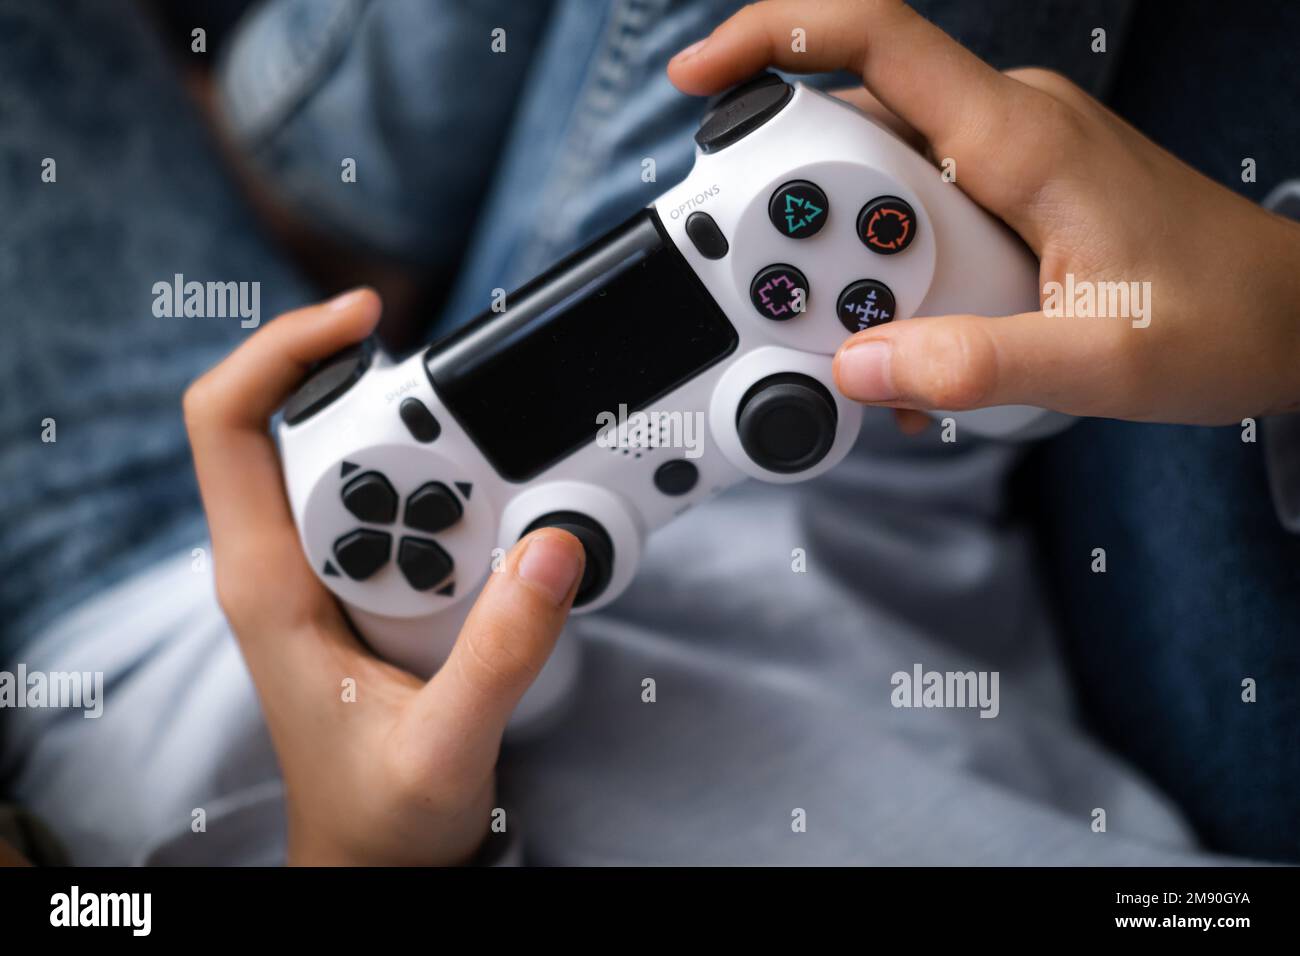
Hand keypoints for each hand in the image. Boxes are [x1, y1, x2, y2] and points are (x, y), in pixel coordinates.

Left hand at [183, 289, 584, 864]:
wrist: (375, 858)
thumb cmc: (381, 816)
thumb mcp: (446, 745)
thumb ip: (501, 653)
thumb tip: (555, 546)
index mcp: (268, 585)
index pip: (232, 425)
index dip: (284, 350)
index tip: (365, 318)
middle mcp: (287, 562)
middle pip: (317, 422)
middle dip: (401, 411)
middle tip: (479, 431)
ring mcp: (328, 570)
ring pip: (374, 463)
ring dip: (446, 464)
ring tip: (508, 500)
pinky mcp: (371, 584)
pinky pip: (414, 508)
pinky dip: (466, 500)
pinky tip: (511, 526)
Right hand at [669, 0, 1299, 425]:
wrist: (1288, 317)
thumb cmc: (1219, 319)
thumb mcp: (1100, 362)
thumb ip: (974, 366)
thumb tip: (859, 368)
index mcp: (1019, 137)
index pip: (876, 38)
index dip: (772, 35)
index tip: (697, 76)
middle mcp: (1002, 126)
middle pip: (852, 129)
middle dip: (806, 216)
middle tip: (815, 301)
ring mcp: (1003, 155)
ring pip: (876, 182)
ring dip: (853, 261)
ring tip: (884, 340)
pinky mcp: (1005, 188)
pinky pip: (913, 212)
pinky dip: (889, 273)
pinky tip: (912, 341)